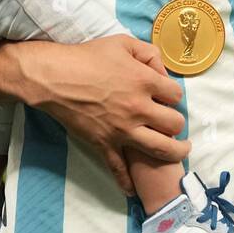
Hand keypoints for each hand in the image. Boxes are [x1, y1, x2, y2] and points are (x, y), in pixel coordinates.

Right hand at [28, 36, 189, 194]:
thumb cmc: (86, 57)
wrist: (53, 77)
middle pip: (174, 124)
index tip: (166, 96)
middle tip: (172, 122)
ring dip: (175, 152)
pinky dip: (127, 181)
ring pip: (161, 149)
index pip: (176, 95)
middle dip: (177, 123)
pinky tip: (134, 189)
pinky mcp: (104, 144)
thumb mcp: (122, 42)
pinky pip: (120, 168)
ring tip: (180, 152)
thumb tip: (162, 70)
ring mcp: (122, 129)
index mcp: (144, 82)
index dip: (172, 95)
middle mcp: (139, 108)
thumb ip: (148, 53)